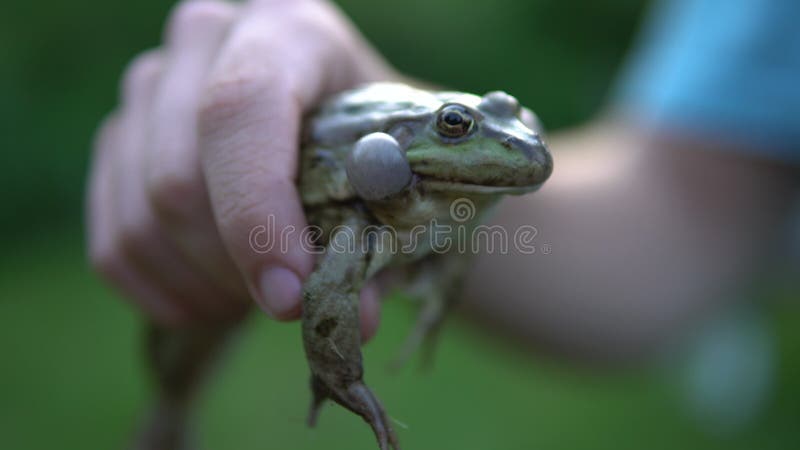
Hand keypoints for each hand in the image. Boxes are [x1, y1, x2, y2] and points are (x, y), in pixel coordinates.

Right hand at [87, 0, 394, 338]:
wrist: (331, 120)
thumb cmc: (372, 145)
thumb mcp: (391, 174)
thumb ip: (377, 239)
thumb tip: (359, 320)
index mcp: (287, 30)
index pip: (241, 109)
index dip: (257, 213)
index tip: (290, 294)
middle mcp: (204, 41)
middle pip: (179, 180)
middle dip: (234, 267)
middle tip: (286, 302)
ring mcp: (150, 87)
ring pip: (142, 219)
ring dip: (204, 287)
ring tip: (259, 299)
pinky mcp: (119, 139)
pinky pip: (113, 242)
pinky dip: (165, 292)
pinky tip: (216, 301)